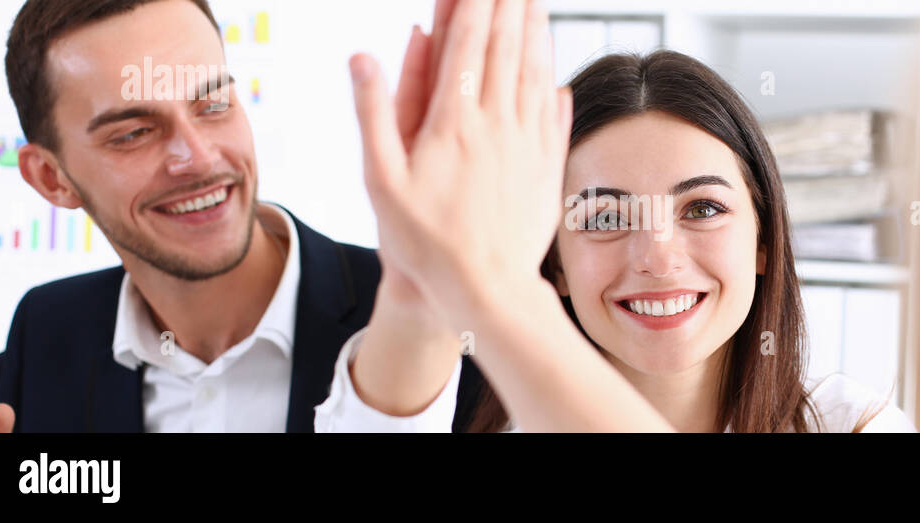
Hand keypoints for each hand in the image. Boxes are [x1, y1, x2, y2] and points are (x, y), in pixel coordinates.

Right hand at [351, 0, 569, 325]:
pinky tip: (556, 74)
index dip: (473, 4)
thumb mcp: (381, 181)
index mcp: (455, 123)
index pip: (467, 46)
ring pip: (536, 75)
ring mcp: (528, 146)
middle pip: (507, 49)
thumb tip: (364, 58)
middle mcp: (498, 126)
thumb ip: (374, 114)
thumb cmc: (426, 243)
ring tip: (534, 5)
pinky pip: (553, 115)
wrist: (487, 290)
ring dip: (535, 34)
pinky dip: (553, 84)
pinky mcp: (547, 169)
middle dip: (508, 7)